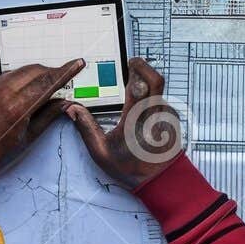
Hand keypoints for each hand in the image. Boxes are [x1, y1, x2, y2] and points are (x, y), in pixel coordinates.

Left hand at [0, 60, 83, 171]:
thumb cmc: (1, 150)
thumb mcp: (30, 136)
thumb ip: (49, 115)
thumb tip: (66, 102)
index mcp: (18, 107)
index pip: (48, 82)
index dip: (66, 72)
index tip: (77, 64)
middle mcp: (4, 92)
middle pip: (37, 71)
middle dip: (52, 72)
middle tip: (62, 79)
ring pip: (23, 70)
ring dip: (37, 73)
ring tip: (44, 85)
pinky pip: (8, 74)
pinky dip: (21, 77)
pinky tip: (24, 88)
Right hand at [65, 58, 185, 190]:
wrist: (161, 181)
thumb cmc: (131, 168)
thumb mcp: (102, 151)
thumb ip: (86, 128)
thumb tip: (72, 109)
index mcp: (138, 117)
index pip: (143, 83)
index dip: (137, 68)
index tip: (129, 62)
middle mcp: (156, 112)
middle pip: (155, 79)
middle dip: (144, 68)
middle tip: (132, 65)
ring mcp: (167, 116)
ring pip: (158, 92)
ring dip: (147, 88)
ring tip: (133, 91)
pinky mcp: (172, 121)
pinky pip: (162, 103)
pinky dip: (151, 101)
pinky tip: (141, 111)